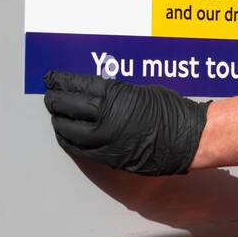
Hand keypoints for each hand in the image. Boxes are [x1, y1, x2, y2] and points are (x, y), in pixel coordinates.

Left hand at [43, 70, 208, 174]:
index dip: (60, 82)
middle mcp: (104, 119)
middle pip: (67, 107)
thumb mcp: (139, 91)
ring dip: (59, 122)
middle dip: (55, 100)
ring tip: (55, 115)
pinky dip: (69, 141)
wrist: (187, 139)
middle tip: (50, 96)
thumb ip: (115, 93)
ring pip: (69, 131)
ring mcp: (104, 141)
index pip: (76, 86)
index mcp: (112, 97)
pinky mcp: (109, 157)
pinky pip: (80, 149)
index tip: (52, 79)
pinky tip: (66, 136)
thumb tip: (97, 93)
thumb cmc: (170, 111)